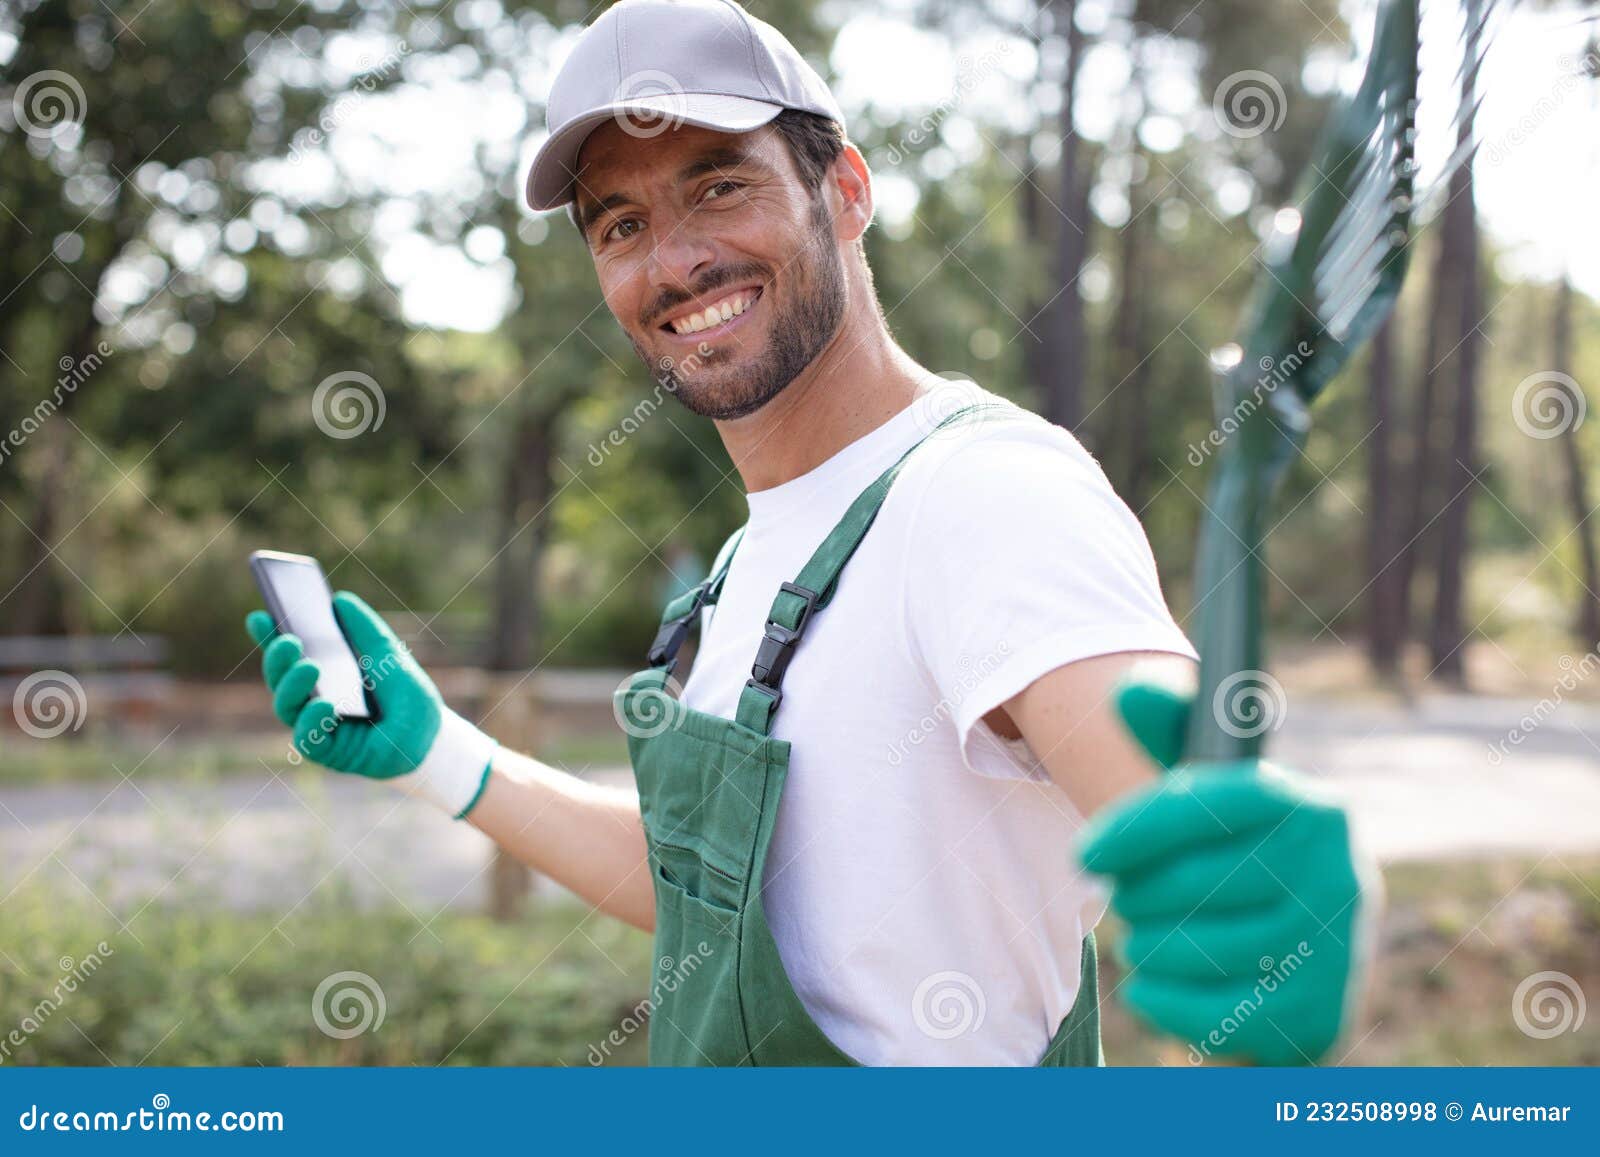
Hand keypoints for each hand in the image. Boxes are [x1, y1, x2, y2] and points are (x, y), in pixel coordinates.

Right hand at [244, 591, 496, 817]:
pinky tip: (323, 704)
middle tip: (289, 640)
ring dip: (292, 685)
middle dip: (278, 658)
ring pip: (286, 706)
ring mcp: (317, 726)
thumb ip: (365, 629)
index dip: (270, 635)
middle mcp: (311, 698)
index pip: (289, 653)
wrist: (431, 735)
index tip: (259, 615)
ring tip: (310, 666)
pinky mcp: (328, 751)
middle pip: (280, 678)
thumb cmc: (407, 696)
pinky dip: (311, 719)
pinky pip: (306, 738)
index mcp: (322, 674)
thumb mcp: (388, 655)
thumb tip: (340, 600)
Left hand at [1077, 675, 1372, 1064]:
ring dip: (1146, 945)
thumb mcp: (1210, 787)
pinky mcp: (1320, 1016)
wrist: (1304, 939)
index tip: (1083, 854)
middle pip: (1190, 884)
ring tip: (1146, 936)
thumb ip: (1167, 732)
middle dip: (1136, 894)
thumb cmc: (1237, 850)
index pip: (1205, 806)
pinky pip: (1211, 1014)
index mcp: (1310, 807)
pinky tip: (1151, 985)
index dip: (1133, 829)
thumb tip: (1127, 690)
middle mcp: (1337, 875)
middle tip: (1128, 899)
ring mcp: (1335, 950)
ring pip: (1194, 949)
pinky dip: (1162, 1001)